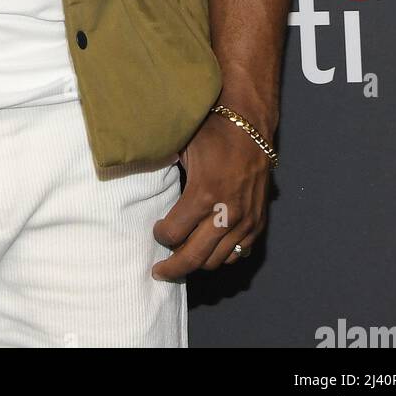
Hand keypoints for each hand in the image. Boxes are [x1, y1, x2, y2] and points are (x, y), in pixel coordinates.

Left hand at [150, 109, 272, 280]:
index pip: (175, 233)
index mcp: (204, 194)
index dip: (161, 236)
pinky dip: (222, 257)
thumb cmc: (212, 131)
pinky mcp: (258, 222)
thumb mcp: (181, 146)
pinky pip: (239, 253)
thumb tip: (137, 179)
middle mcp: (227, 213)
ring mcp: (245, 221)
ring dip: (197, 263)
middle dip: (173, 267)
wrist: (251, 124)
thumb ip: (163, 170)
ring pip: (217, 260)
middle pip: (195, 257)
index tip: (156, 230)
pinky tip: (209, 251)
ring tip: (183, 259)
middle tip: (159, 271)